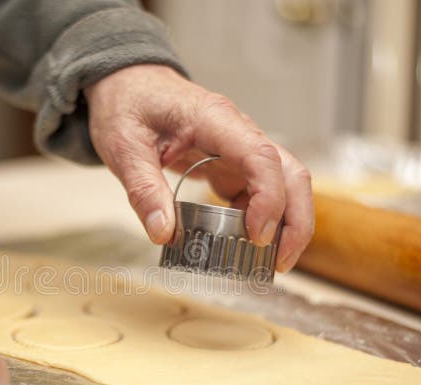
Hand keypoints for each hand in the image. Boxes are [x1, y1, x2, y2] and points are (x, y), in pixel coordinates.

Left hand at [85, 64, 313, 271]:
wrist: (128, 84)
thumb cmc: (128, 105)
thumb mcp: (124, 147)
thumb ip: (143, 189)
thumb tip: (163, 234)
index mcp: (214, 120)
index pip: (261, 155)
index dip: (269, 197)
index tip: (257, 235)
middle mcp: (237, 133)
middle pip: (290, 172)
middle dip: (296, 219)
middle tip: (280, 262)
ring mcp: (239, 150)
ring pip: (284, 184)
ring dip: (286, 223)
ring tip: (270, 264)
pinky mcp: (232, 165)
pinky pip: (259, 192)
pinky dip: (260, 220)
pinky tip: (246, 245)